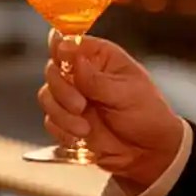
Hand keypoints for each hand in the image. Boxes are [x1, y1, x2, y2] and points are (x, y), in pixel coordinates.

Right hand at [37, 30, 182, 190]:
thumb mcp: (126, 93)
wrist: (149, 153)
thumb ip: (95, 78)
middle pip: (52, 70)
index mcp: (100, 57)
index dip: (60, 48)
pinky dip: (62, 130)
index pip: (71, 43)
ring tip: (84, 129)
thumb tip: (70, 55)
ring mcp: (73, 98)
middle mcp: (82, 74)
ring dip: (61, 114)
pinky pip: (50, 121)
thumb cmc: (148, 115)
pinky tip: (82, 136)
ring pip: (47, 96)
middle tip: (80, 106)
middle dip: (61, 90)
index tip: (62, 62)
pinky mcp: (67, 121)